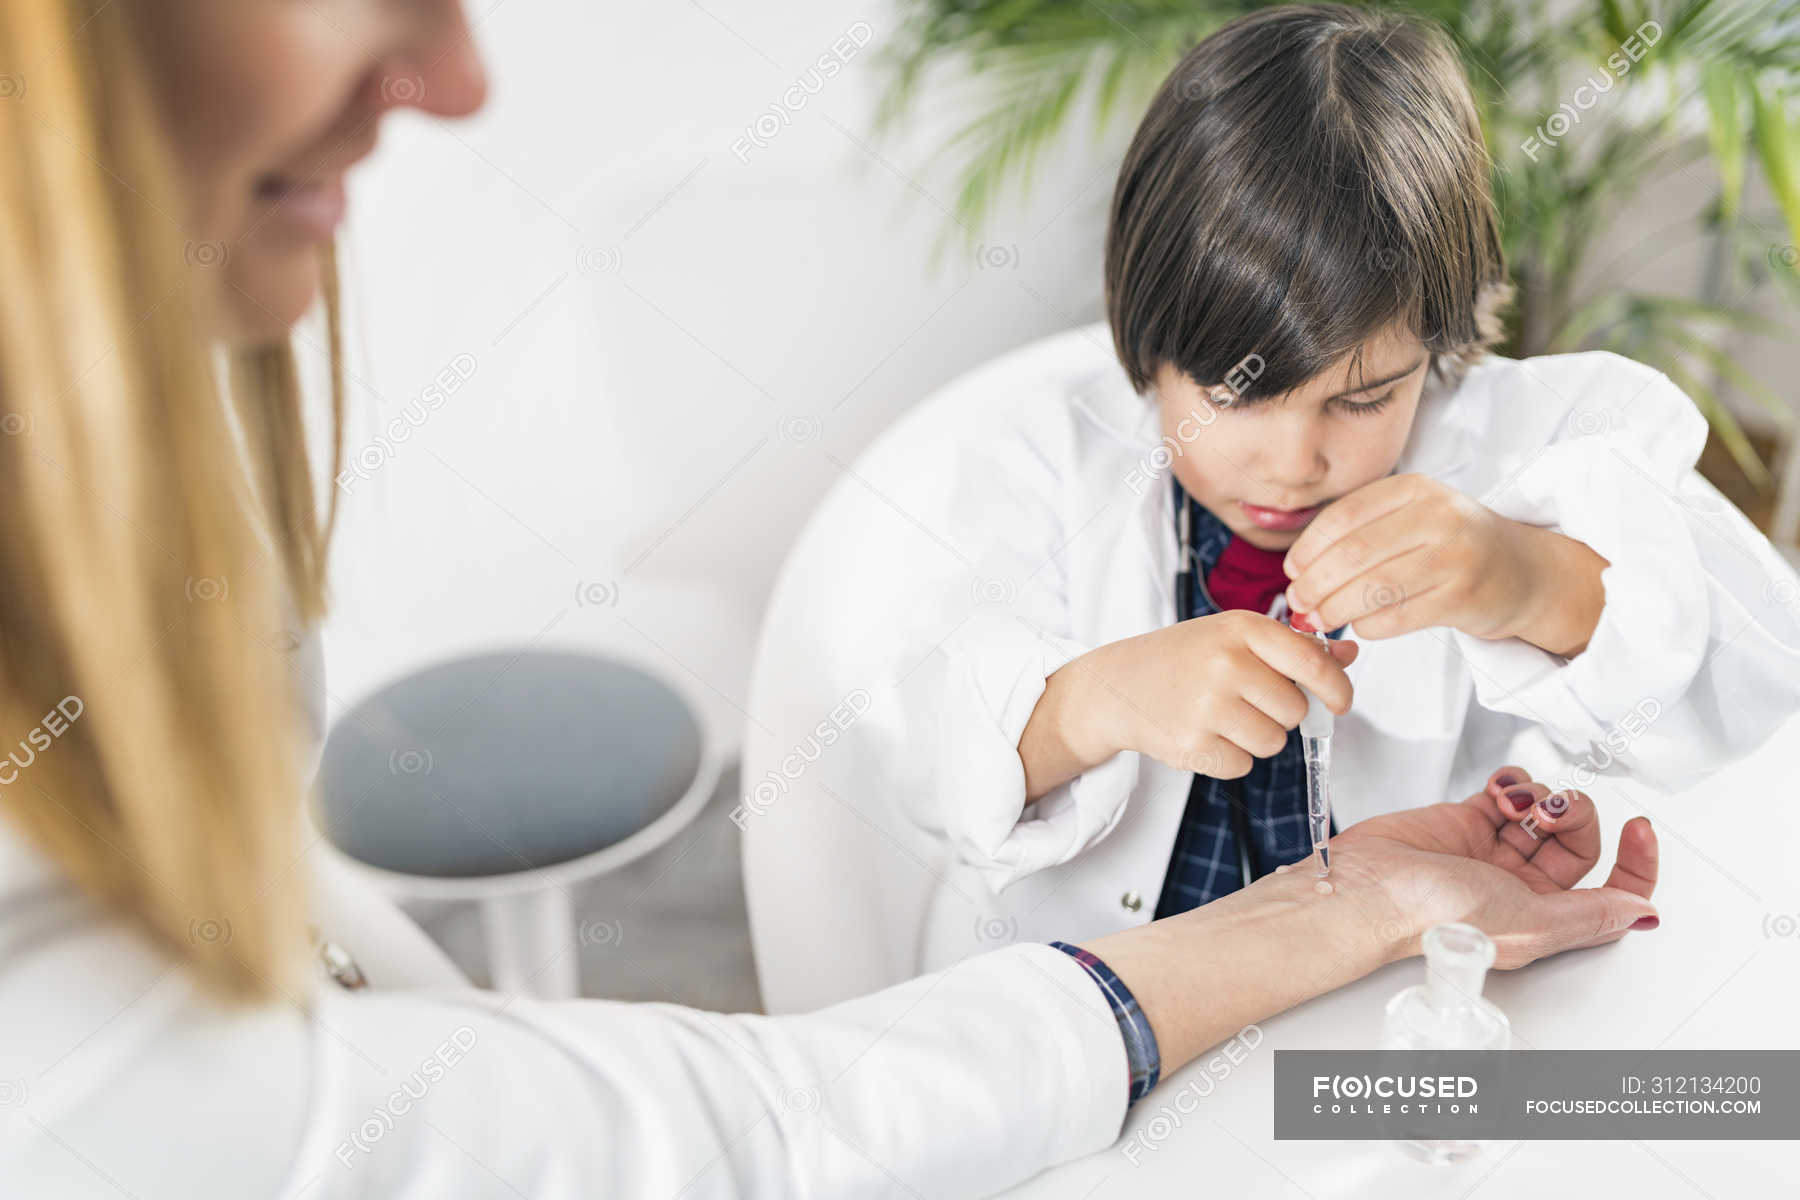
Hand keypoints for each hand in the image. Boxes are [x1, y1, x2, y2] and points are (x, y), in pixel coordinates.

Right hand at [1020, 611, 1357, 799]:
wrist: (1116, 685)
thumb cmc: (1183, 657)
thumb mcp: (1233, 637)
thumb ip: (1293, 647)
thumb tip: (1351, 653)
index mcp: (1242, 628)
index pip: (1314, 664)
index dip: (1338, 688)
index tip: (1340, 703)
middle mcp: (1226, 664)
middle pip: (1295, 711)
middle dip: (1280, 714)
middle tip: (1244, 700)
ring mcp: (1207, 706)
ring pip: (1273, 743)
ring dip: (1256, 737)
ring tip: (1221, 716)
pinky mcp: (1192, 745)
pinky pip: (1244, 765)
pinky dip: (1230, 757)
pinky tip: (1203, 733)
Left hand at [1280, 473, 1607, 654]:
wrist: (1526, 572)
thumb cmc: (1453, 546)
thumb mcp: (1412, 517)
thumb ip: (1361, 532)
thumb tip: (1296, 571)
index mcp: (1415, 489)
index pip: (1343, 516)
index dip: (1308, 548)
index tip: (1293, 571)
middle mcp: (1438, 515)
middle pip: (1353, 554)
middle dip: (1315, 584)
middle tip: (1298, 604)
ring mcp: (1455, 556)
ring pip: (1372, 588)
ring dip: (1335, 609)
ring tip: (1318, 620)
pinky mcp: (1463, 597)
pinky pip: (1397, 617)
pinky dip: (1368, 626)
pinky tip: (1361, 627)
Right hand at [1317, 763, 1658, 967]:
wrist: (1371, 886)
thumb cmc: (1433, 916)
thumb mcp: (1530, 925)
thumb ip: (1592, 916)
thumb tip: (1643, 912)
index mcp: (1545, 919)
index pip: (1612, 891)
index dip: (1634, 863)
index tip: (1640, 830)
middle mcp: (1523, 887)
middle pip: (1580, 842)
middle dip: (1576, 816)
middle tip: (1552, 811)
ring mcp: (1495, 851)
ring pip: (1547, 811)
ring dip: (1541, 796)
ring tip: (1515, 803)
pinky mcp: (1467, 820)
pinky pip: (1510, 791)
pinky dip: (1513, 782)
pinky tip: (1500, 789)